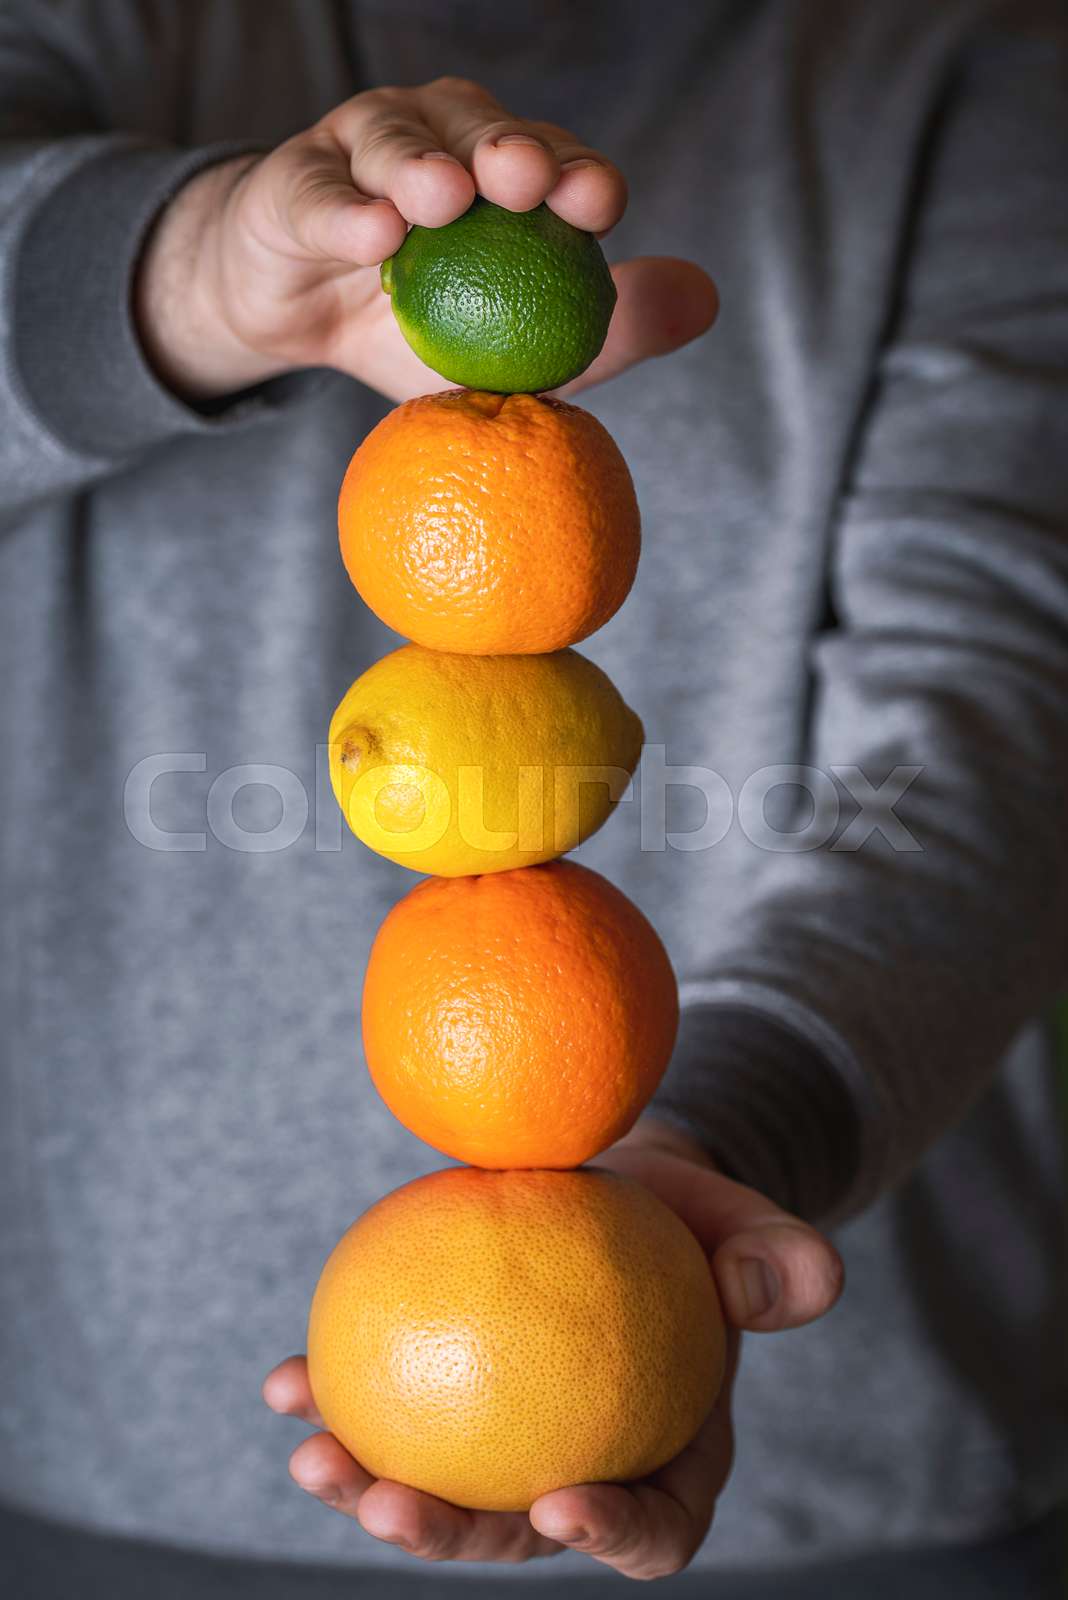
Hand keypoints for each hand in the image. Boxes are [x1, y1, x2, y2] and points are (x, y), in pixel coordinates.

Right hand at [136, 76, 716, 402]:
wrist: (302, 329)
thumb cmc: (423, 333)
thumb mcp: (519, 354)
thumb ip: (607, 332)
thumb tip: (706, 299)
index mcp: (506, 174)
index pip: (555, 160)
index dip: (578, 174)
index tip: (599, 205)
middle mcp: (444, 138)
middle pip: (483, 129)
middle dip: (511, 148)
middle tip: (527, 181)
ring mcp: (367, 148)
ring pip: (397, 139)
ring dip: (422, 163)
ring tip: (443, 198)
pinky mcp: (297, 178)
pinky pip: (323, 192)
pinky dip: (348, 209)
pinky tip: (373, 234)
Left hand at [263, 1117, 842, 1579]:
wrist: (620, 1189)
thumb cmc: (694, 1219)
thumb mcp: (744, 1225)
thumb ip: (776, 1257)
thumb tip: (810, 1278)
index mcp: (668, 1459)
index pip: (652, 1528)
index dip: (610, 1538)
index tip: (556, 1503)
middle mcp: (577, 1469)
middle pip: (512, 1534)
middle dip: (444, 1539)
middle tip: (387, 1504)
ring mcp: (502, 1443)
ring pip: (434, 1487)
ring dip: (364, 1486)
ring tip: (309, 1446)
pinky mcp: (444, 1398)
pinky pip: (386, 1408)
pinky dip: (332, 1399)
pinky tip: (282, 1376)